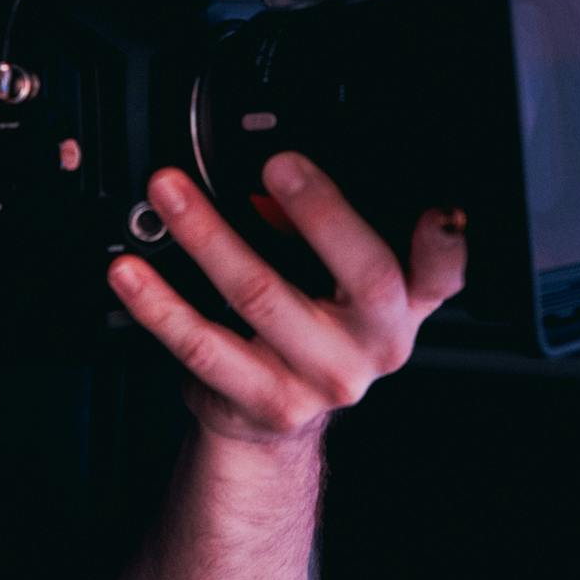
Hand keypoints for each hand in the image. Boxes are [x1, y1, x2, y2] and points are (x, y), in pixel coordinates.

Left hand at [105, 153, 465, 447]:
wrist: (273, 416)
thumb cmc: (314, 328)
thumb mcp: (350, 284)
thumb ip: (343, 229)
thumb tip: (293, 163)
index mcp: (404, 304)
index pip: (443, 273)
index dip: (447, 243)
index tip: (438, 208)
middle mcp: (374, 344)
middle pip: (361, 274)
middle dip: (320, 210)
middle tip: (279, 163)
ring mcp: (320, 377)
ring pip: (263, 297)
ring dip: (209, 235)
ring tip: (171, 192)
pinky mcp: (264, 400)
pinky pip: (201, 345)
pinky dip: (159, 303)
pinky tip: (132, 271)